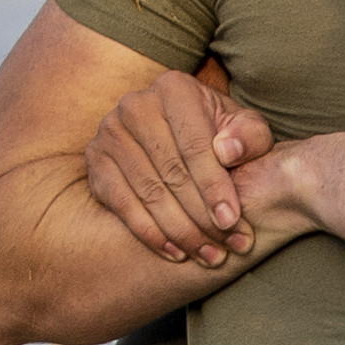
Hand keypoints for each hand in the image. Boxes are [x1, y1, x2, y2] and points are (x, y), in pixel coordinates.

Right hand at [83, 66, 268, 262]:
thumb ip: (249, 137)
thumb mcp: (245, 130)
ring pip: (148, 192)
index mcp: (175, 89)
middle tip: (228, 247)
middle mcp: (136, 104)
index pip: (196, 146)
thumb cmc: (220, 134)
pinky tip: (175, 252)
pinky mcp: (95, 159)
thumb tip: (227, 151)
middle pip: (172, 172)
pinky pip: (120, 203)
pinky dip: (148, 232)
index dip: (215, 187)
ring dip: (180, 231)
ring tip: (208, 255)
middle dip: (202, 217)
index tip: (233, 221)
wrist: (178, 135)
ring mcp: (110, 132)